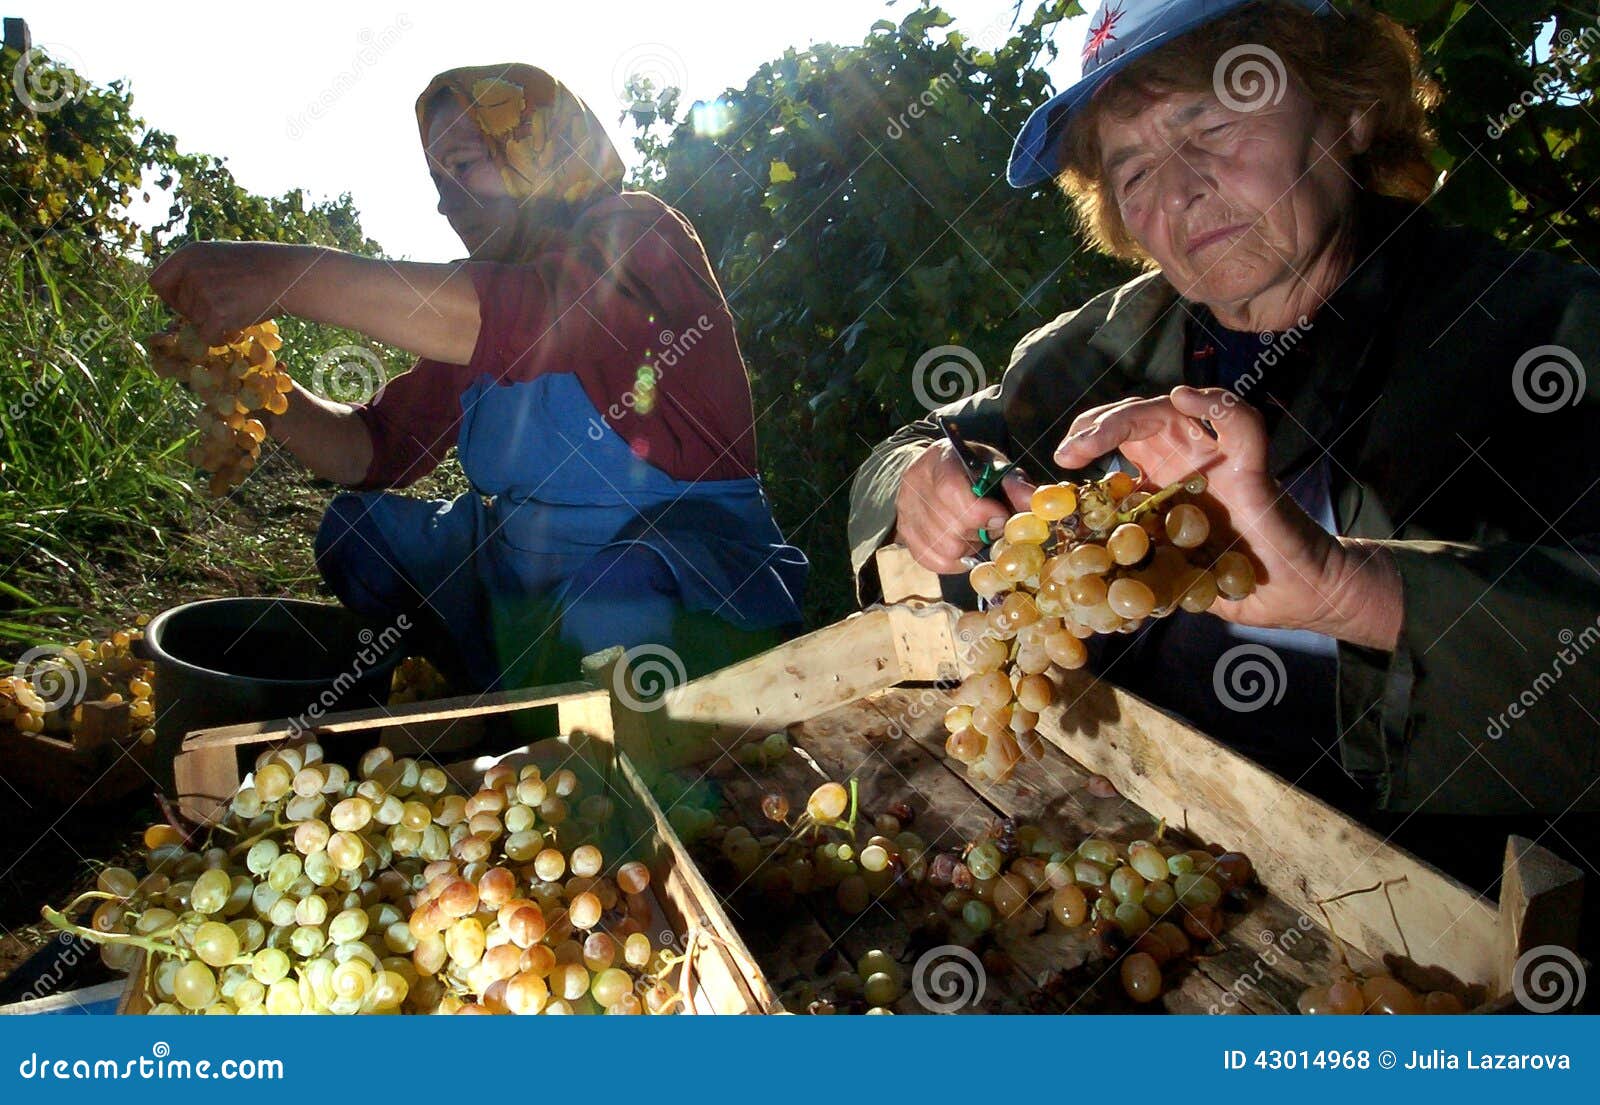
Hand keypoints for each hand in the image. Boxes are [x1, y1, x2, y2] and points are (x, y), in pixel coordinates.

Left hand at [149, 241, 313, 343]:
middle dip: (196, 310)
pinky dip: (220, 337)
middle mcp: (191, 271)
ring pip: (194, 322)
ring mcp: (204, 292)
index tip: (188, 300)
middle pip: (177, 306)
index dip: (171, 295)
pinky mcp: (217, 313)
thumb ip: (195, 270)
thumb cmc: (260, 266)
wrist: (289, 275)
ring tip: (238, 308)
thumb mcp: (219, 255)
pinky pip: (207, 337)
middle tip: (224, 303)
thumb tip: (177, 295)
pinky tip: (236, 325)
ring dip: (213, 322)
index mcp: (188, 253)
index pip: (157, 283)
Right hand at [894, 440, 1036, 573]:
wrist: (940, 470)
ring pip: (942, 547)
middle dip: (977, 531)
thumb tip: (1034, 503)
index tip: (999, 516)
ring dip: (967, 547)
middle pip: (949, 524)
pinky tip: (962, 545)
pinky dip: (953, 560)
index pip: (950, 489)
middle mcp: (915, 482)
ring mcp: (905, 509)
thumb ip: (1015, 485)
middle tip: (989, 524)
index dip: (978, 510)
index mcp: (939, 459)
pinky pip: (931, 559)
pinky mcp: (904, 532)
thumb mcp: (996, 468)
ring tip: (973, 532)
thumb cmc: (973, 470)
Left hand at [1053, 386, 1400, 648]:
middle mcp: (1187, 462)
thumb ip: (1129, 570)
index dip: (1086, 446)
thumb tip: (1079, 578)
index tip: (1060, 464)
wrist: (1296, 595)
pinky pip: (1239, 422)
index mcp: (1162, 483)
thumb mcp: (1166, 578)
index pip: (1117, 446)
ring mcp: (1219, 459)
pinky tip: (1185, 399)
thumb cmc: (1234, 585)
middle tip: (1071, 451)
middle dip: (1097, 426)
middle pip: (1136, 420)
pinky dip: (1214, 404)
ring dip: (1129, 414)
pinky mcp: (1252, 466)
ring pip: (1172, 412)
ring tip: (1099, 435)